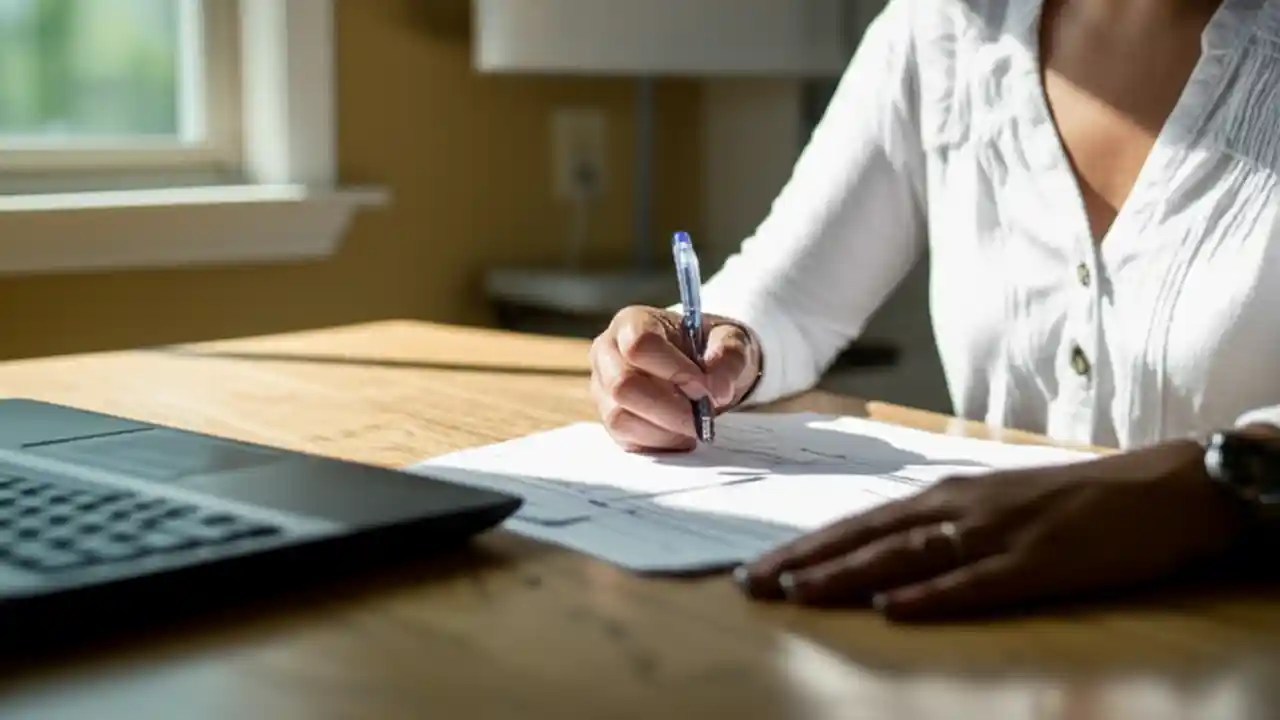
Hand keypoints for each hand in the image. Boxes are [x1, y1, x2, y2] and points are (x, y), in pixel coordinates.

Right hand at [590, 306, 760, 451]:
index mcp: (633, 322)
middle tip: (703, 418)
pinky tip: (681, 435)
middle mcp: (608, 353)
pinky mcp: (608, 419)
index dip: (674, 370)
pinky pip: (626, 439)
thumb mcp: (730, 341)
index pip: (639, 345)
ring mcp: (603, 388)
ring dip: (665, 429)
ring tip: (694, 426)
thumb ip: (729, 358)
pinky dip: (659, 443)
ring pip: (620, 417)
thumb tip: (717, 389)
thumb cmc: (709, 348)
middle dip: (670, 409)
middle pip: (623, 385)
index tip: (705, 388)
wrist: (699, 370)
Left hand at [736, 440, 1249, 620]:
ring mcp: (998, 535)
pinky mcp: (1040, 563)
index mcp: (946, 497)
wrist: (1159, 487)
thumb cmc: (1070, 498)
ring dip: (847, 575)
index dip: (806, 547)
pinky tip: (896, 609)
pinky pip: (978, 584)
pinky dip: (934, 596)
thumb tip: (880, 551)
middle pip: (866, 537)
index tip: (757, 567)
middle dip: (804, 561)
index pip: (860, 524)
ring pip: (907, 556)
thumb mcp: (993, 502)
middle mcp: (960, 509)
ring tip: (797, 593)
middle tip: (750, 583)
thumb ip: (939, 523)